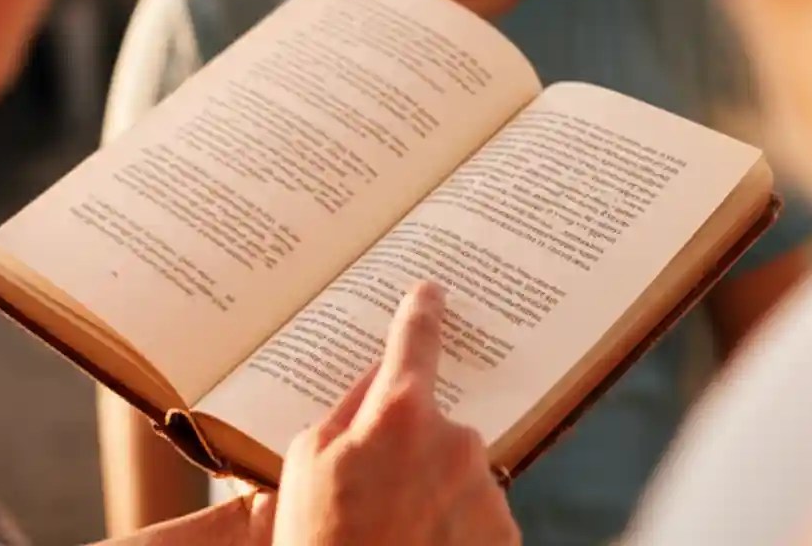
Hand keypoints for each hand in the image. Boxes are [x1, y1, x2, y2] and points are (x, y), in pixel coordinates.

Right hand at [274, 282, 518, 545]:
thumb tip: (376, 376)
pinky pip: (476, 512)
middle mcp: (455, 441)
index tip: (432, 291)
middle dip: (409, 450)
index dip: (422, 311)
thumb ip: (345, 409)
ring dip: (432, 493)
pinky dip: (453, 528)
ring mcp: (485, 489)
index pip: (416, 339)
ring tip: (391, 534)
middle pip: (434, 423)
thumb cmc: (318, 543)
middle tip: (372, 497)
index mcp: (400, 414)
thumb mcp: (305, 466)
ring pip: (457, 472)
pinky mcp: (506, 532)